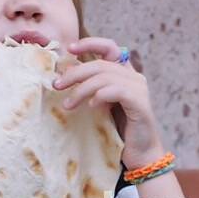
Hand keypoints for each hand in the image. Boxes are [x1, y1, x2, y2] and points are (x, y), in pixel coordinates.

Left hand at [52, 37, 166, 169]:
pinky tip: (91, 106)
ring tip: (68, 104)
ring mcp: (139, 89)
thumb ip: (91, 88)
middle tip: (57, 85)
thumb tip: (65, 76)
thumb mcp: (101, 105)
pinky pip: (117, 91)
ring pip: (106, 77)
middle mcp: (134, 77)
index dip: (90, 43)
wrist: (139, 154)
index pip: (109, 48)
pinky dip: (101, 96)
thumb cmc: (118, 130)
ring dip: (82, 89)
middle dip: (75, 73)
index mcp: (124, 74)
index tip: (70, 48)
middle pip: (101, 64)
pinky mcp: (140, 104)